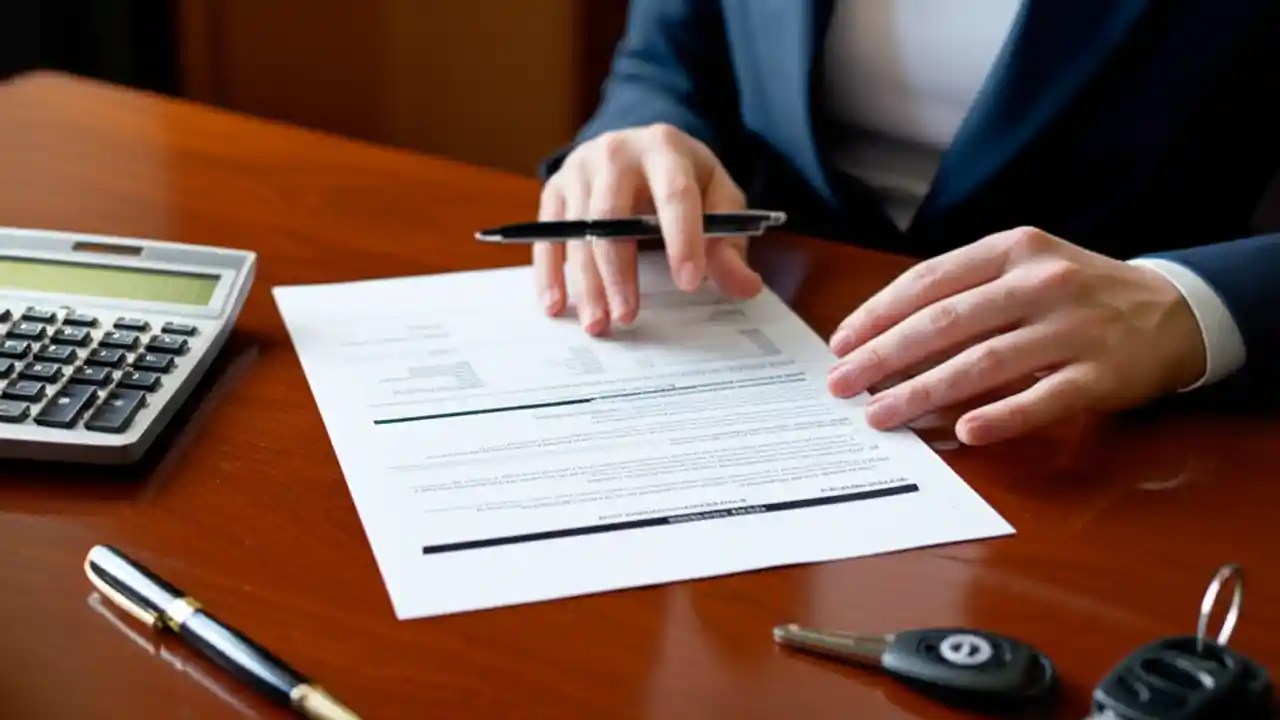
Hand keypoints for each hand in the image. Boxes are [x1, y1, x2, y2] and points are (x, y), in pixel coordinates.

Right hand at [535, 123, 763, 334]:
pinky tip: (557, 305)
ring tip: (599, 324)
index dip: (683, 239)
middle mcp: (617, 152)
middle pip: (611, 216)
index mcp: (666, 148)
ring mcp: (579, 168)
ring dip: (586, 283)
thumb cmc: (685, 178)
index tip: (689, 283)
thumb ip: (730, 244)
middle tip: (628, 317)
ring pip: (577, 231)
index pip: (675, 194)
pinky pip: (548, 236)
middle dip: (619, 272)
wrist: (641, 147)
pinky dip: (550, 273)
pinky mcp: (556, 187)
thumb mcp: (718, 199)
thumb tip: (745, 287)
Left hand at [827, 227, 1205, 444]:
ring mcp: (1074, 327)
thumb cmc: (1076, 294)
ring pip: (984, 362)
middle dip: (884, 356)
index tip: (840, 343)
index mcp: (1012, 250)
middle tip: (842, 384)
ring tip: (882, 414)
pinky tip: (967, 432)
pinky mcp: (1102, 373)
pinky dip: (1004, 415)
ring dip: (924, 391)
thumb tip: (884, 339)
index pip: (929, 281)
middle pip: (946, 322)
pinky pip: (1044, 398)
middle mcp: (1040, 282)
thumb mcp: (1024, 270)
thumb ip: (965, 295)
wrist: (1173, 311)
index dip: (878, 313)